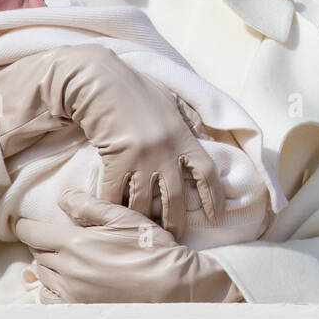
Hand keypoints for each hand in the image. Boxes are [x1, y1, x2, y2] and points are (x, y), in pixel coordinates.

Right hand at [0, 43, 220, 239]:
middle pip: (177, 197)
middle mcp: (166, 150)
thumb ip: (185, 122)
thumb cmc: (135, 89)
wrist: (101, 81)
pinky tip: (111, 218)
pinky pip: (115, 195)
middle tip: (174, 237)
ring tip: (143, 232)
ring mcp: (141, 157)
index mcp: (183, 136)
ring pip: (144, 202)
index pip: (207, 172)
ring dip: (143, 220)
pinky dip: (113, 209)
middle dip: (176, 221)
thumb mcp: (170, 102)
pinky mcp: (116, 160)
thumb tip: (199, 136)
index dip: (215, 197)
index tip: (217, 217)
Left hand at [14, 189, 235, 302]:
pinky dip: (51, 288)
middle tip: (54, 238)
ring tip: (64, 258)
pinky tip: (64, 282)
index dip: (25, 225)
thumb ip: (90, 206)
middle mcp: (68, 270)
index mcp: (75, 243)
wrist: (173, 285)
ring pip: (43, 275)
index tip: (23, 222)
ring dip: (49, 264)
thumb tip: (62, 197)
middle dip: (43, 243)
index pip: (33, 232)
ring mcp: (72, 293)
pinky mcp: (79, 310)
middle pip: (38, 253)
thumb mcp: (124, 217)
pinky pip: (49, 299)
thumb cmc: (152, 248)